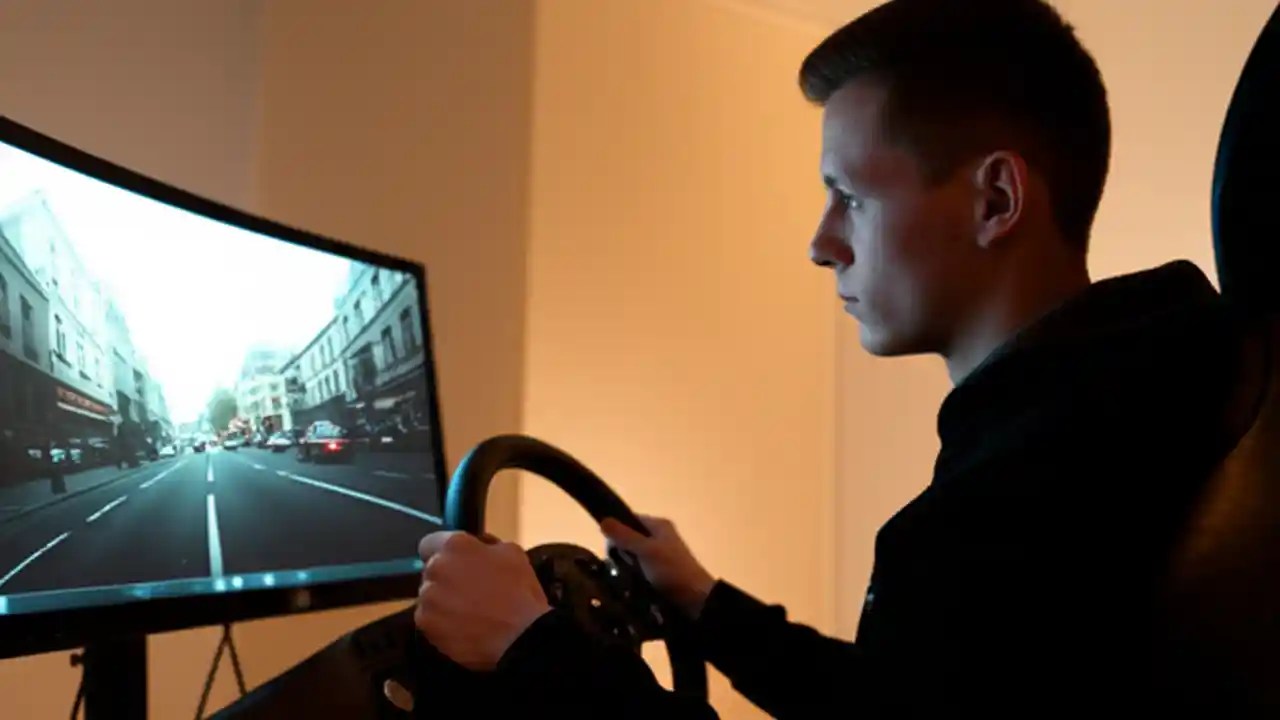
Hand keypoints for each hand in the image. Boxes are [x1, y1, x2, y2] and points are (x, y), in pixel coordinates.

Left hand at [414, 531, 551, 671]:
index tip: (455, 564)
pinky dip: (443, 624)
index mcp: (454, 546)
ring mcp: (428, 599)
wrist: (521, 636)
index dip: (442, 553)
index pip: (429, 543)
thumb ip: (487, 545)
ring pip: (429, 597)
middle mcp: (435, 568)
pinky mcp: (427, 626)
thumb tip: (477, 547)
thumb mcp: (513, 553)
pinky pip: (430, 621)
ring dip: (443, 602)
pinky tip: (463, 629)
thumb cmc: (520, 591)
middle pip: (431, 572)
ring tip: (468, 614)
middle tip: (470, 591)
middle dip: (446, 578)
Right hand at [600, 515, 716, 619]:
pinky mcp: (659, 574)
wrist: (695, 600)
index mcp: (658, 526)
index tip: (610, 549)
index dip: (616, 531)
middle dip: (620, 553)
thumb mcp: (645, 550)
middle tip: (618, 567)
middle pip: (628, 539)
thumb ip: (624, 536)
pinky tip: (629, 586)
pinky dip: (633, 577)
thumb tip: (603, 520)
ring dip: (625, 568)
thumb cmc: (671, 569)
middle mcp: (659, 537)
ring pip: (632, 557)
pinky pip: (638, 571)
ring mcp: (659, 557)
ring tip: (623, 580)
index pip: (629, 519)